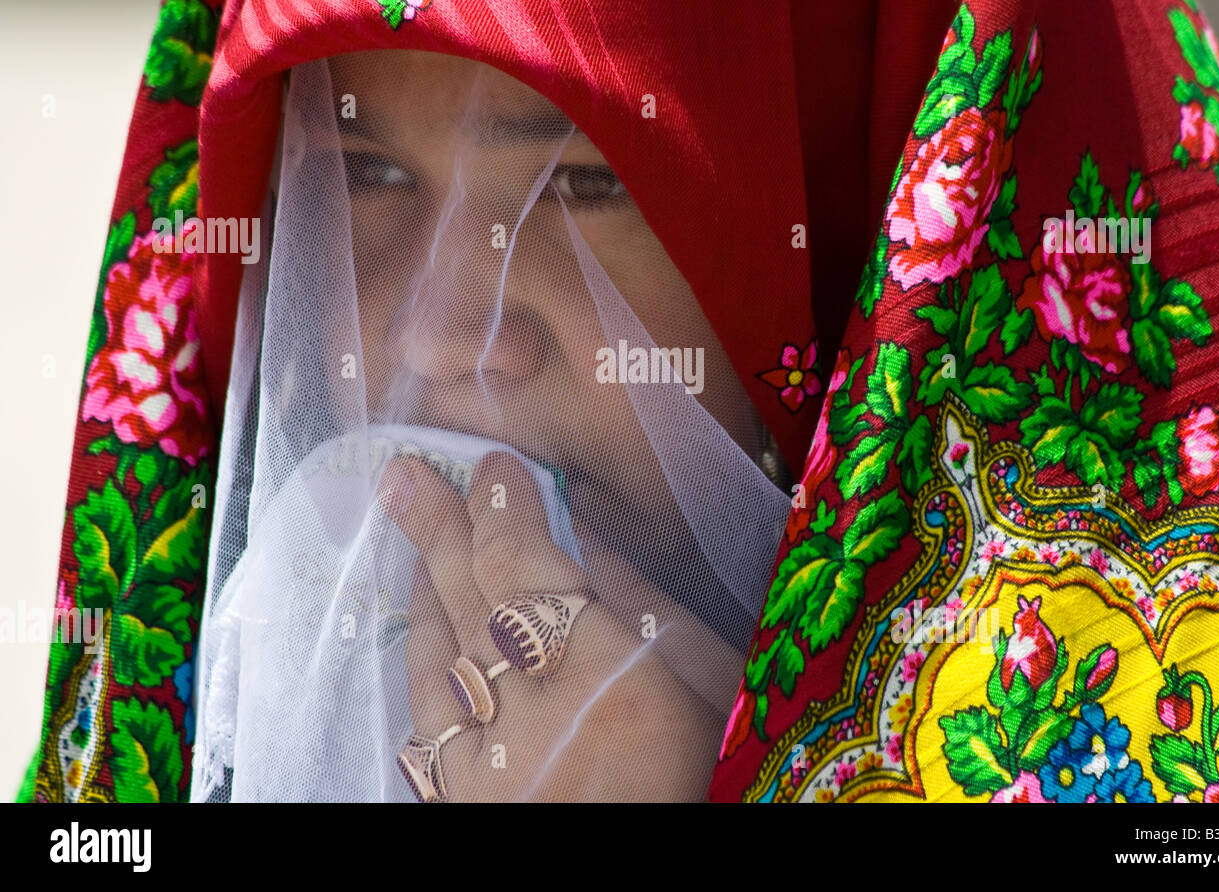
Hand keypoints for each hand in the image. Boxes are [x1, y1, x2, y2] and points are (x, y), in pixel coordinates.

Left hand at [380, 450, 736, 800]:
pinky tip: (423, 635)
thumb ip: (651, 607)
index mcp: (607, 681)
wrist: (657, 888)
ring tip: (413, 538)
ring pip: (435, 659)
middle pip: (470, 602)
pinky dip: (421, 665)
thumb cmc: (709, 781)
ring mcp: (488, 767)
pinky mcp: (464, 803)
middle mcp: (533, 720)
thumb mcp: (715, 687)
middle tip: (407, 476)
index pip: (529, 569)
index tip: (494, 466)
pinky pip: (426, 724)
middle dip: (439, 528)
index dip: (504, 509)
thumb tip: (590, 530)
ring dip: (423, 591)